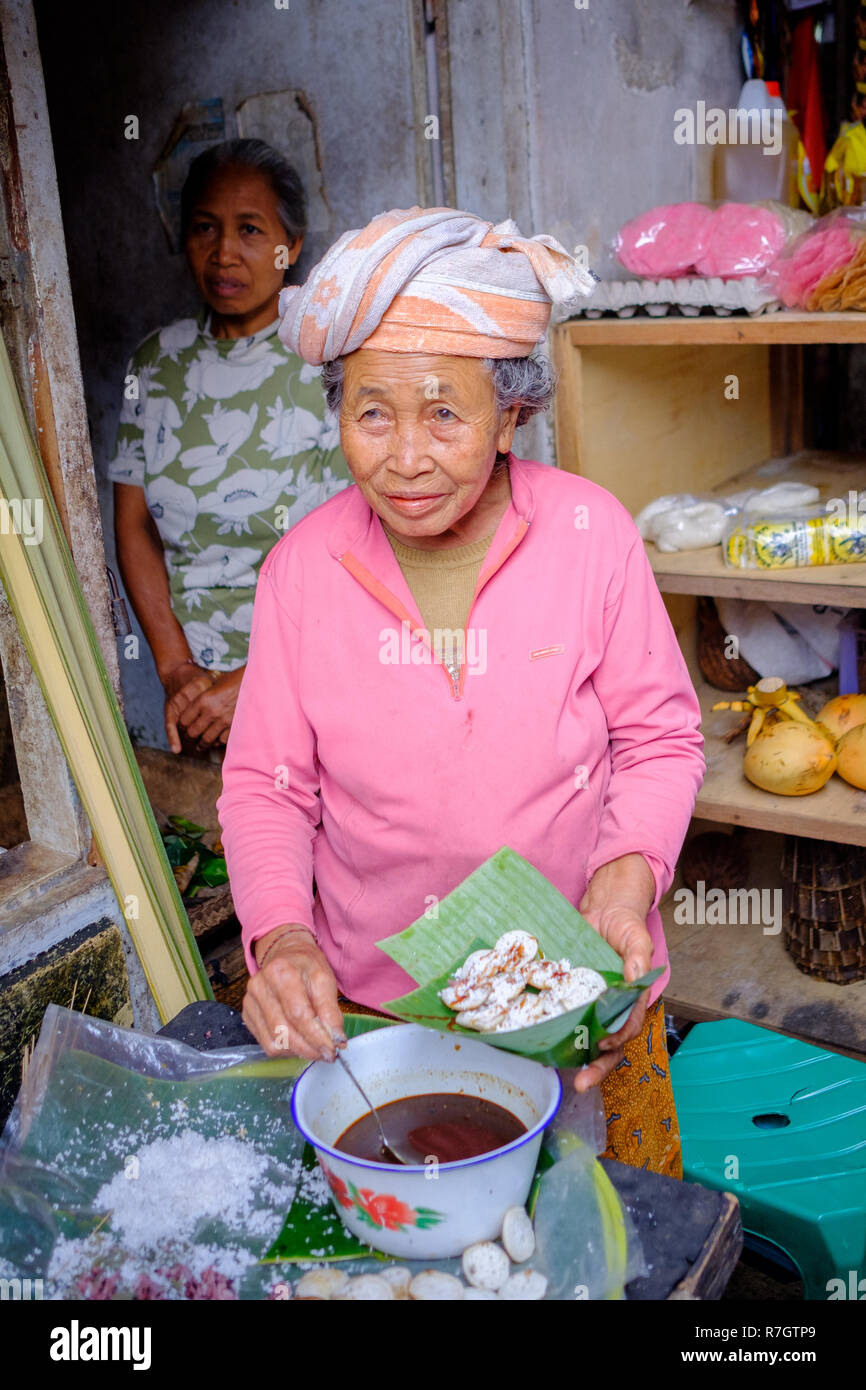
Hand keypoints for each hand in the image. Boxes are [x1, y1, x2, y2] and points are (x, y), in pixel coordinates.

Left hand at [164, 665, 243, 752]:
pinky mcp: (236, 726)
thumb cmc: (236, 680)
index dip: (182, 726)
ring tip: (201, 745)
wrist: (257, 680)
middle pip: (193, 732)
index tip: (184, 727)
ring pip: (206, 740)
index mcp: (203, 699)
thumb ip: (205, 699)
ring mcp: (224, 720)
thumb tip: (195, 711)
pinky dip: (219, 742)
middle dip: (190, 737)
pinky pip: (222, 740)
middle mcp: (212, 711)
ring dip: (203, 744)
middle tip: (191, 738)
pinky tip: (217, 740)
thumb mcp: (215, 685)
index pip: (184, 720)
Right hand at [242, 928, 346, 1060]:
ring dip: (298, 1051)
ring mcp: (249, 1002)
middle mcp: (259, 987)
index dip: (317, 1036)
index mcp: (280, 972)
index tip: (333, 1049)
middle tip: (327, 1053)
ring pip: (273, 1042)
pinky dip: (286, 1049)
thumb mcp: (325, 979)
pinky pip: (266, 1044)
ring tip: (315, 1047)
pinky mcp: (247, 1015)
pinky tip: (299, 1042)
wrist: (286, 956)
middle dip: (309, 1048)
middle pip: (283, 1031)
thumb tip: (336, 1039)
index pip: (298, 1014)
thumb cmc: (306, 966)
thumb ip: (330, 1010)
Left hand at [574, 853, 654, 1092]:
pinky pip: (562, 1016)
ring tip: (556, 1072)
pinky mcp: (569, 996)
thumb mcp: (637, 938)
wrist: (602, 910)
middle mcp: (611, 1008)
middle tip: (581, 1083)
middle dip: (596, 1068)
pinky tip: (537, 1041)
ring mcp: (589, 1004)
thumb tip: (636, 980)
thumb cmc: (625, 925)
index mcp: (632, 1000)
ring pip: (583, 1038)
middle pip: (607, 1046)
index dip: (617, 1039)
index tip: (603, 1043)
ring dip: (572, 1058)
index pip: (628, 1028)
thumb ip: (638, 960)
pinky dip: (553, 1031)